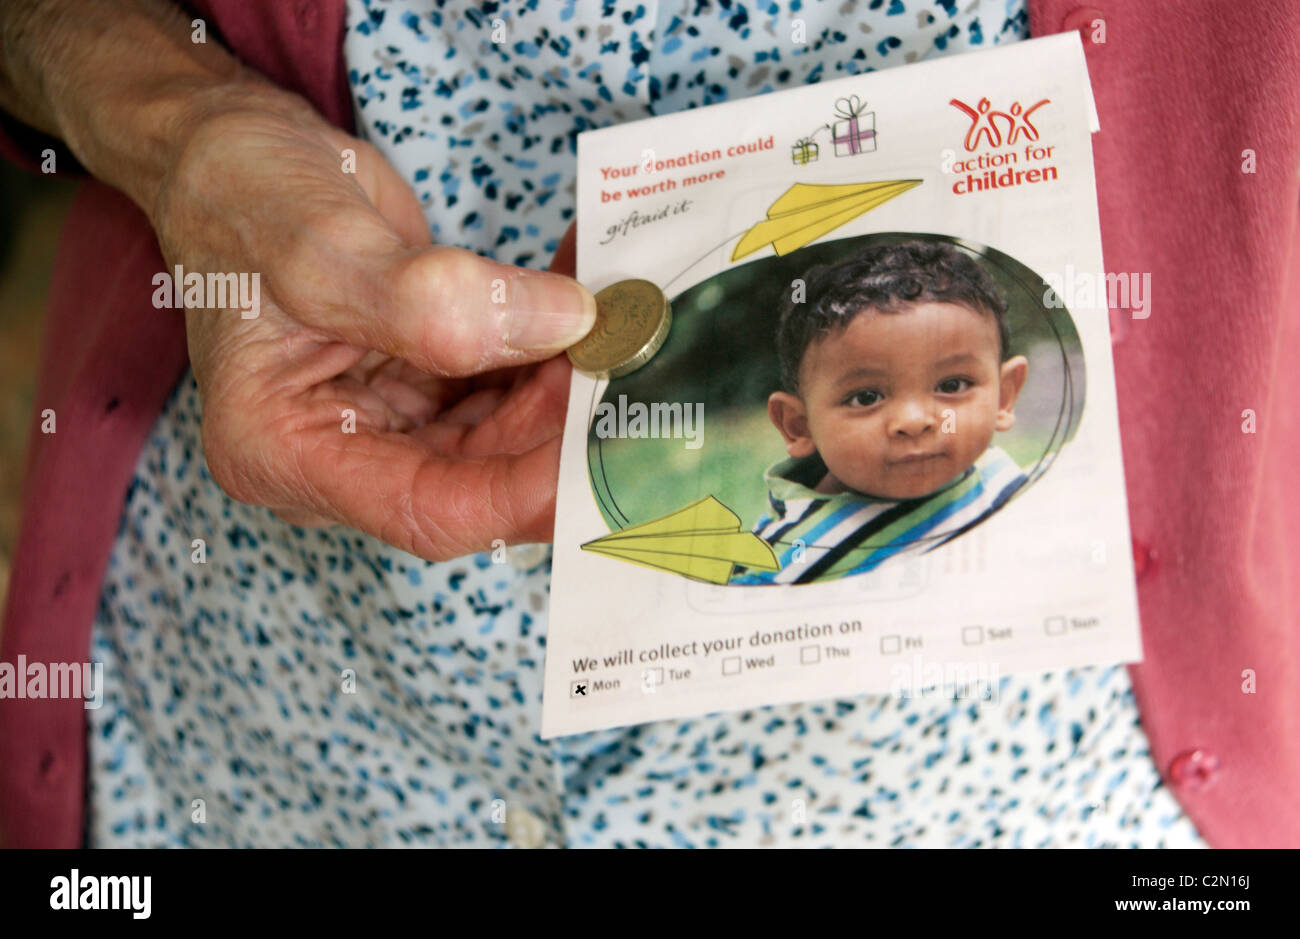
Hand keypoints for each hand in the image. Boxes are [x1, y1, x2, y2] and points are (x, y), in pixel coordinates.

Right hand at [156, 85, 594, 558]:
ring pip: (503, 432)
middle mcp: (339, 454)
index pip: (430, 512)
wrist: (227, 150)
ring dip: (565, 379)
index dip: (525, 492)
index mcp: (284, 452)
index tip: (600, 443)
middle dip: (557, 424)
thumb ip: (433, 302)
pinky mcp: (419, 379)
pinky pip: (501, 381)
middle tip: (626, 360)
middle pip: (480, 475)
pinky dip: (549, 342)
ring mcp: (384, 419)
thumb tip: (563, 325)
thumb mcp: (320, 243)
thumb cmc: (236, 195)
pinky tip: (585, 290)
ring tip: (615, 315)